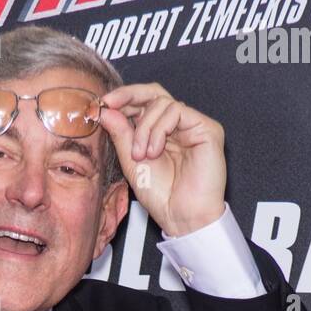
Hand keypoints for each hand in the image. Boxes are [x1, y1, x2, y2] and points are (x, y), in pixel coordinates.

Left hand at [99, 82, 225, 237]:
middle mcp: (178, 126)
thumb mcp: (132, 162)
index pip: (143, 103)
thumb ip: (121, 135)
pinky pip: (177, 111)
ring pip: (162, 103)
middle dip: (129, 96)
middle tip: (110, 104)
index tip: (102, 104)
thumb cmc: (162, 196)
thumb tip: (106, 110)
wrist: (182, 217)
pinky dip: (159, 129)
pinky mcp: (207, 128)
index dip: (123, 98)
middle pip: (154, 93)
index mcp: (161, 132)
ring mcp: (193, 125)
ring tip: (141, 155)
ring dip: (144, 128)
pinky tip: (154, 151)